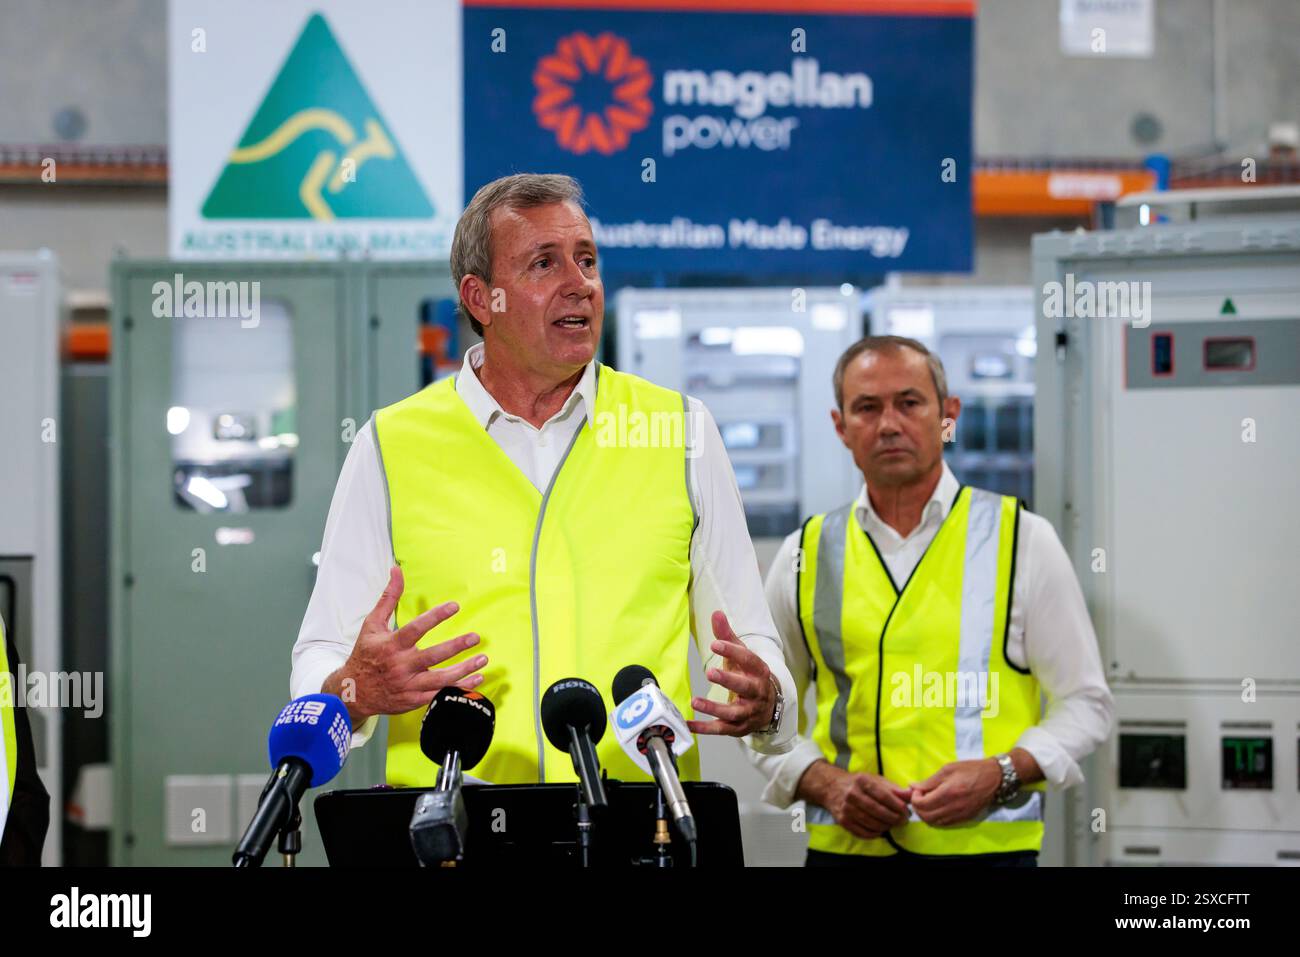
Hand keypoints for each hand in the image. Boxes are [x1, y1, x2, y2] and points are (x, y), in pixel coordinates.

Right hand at [325, 566, 486, 724]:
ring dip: (464, 670)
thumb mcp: (372, 624)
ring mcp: (408, 685)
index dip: (435, 616)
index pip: (416, 629)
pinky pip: (440, 695)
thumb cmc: (366, 654)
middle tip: (475, 637)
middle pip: (433, 656)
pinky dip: (459, 688)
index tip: (454, 606)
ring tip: (482, 659)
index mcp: (391, 645)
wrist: (353, 692)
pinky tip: (476, 679)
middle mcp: (401, 666)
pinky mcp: (414, 700)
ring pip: (440, 679)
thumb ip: (388, 597)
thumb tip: (396, 570)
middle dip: (456, 646)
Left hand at [686, 611, 776, 736]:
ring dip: (714, 708)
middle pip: (745, 688)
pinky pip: (720, 729)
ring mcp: (748, 713)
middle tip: (710, 672)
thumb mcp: (741, 656)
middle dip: (728, 681)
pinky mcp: (738, 728)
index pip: (749, 660)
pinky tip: (688, 724)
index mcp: (759, 672)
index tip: (715, 643)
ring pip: (733, 713)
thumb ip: (727, 636)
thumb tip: (716, 613)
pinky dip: (704, 728)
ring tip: (696, 701)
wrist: (768, 706)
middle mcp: (757, 693)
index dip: (733, 651)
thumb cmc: (750, 675)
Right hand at [798, 761, 911, 839]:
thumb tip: (910, 795)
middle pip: (878, 811)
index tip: (907, 811)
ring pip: (872, 823)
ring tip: (892, 824)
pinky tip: (880, 830)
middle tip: (903, 821)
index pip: (884, 796)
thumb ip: (893, 788)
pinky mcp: (843, 821)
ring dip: (886, 826)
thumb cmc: (858, 783)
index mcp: (862, 781)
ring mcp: (846, 809)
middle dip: (894, 818)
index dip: (897, 806)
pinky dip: (874, 834)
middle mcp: (852, 794)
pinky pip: (862, 832)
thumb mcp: (875, 780)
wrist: (831, 787)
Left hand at [909, 758, 1001, 826]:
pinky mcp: (965, 819)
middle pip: (926, 817)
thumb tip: (912, 786)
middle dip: (918, 808)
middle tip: (920, 797)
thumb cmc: (971, 770)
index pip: (922, 804)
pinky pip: (945, 824)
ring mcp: (960, 815)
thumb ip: (929, 780)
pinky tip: (937, 808)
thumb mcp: (948, 769)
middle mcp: (953, 807)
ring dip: (926, 814)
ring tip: (928, 802)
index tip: (918, 790)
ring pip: (934, 823)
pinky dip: (936, 818)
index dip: (914, 798)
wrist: (995, 779)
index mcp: (948, 793)